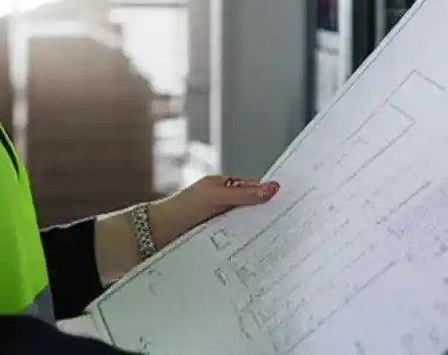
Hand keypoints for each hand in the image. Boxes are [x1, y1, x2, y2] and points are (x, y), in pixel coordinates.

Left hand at [149, 175, 280, 245]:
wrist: (153, 237)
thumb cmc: (181, 209)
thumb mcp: (214, 196)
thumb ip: (243, 194)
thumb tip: (273, 188)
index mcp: (226, 189)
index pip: (257, 191)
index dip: (273, 198)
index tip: (295, 206)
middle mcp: (226, 208)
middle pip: (255, 213)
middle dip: (270, 220)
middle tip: (293, 230)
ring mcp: (223, 228)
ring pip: (248, 232)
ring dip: (259, 238)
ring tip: (280, 247)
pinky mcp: (218, 246)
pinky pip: (238, 247)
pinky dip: (247, 250)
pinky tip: (257, 258)